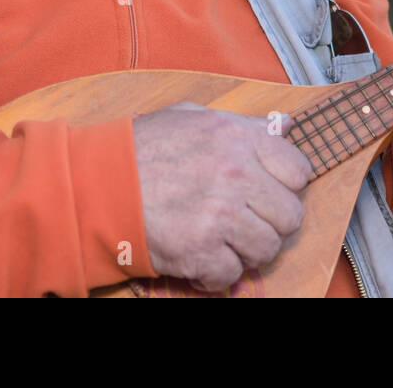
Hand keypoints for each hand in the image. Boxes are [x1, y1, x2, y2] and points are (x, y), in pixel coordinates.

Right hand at [132, 102, 311, 291]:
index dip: (285, 186)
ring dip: (245, 250)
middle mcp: (236, 173)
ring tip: (220, 240)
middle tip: (243, 221)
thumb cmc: (139, 150)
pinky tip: (197, 256)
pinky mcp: (200, 249)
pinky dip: (214, 273)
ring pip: (268, 249)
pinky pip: (231, 274)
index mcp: (238, 138)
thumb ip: (243, 123)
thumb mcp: (192, 117)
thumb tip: (284, 126)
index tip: (266, 193)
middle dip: (269, 223)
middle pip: (290, 215)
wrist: (94, 183)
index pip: (298, 171)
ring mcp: (221, 213)